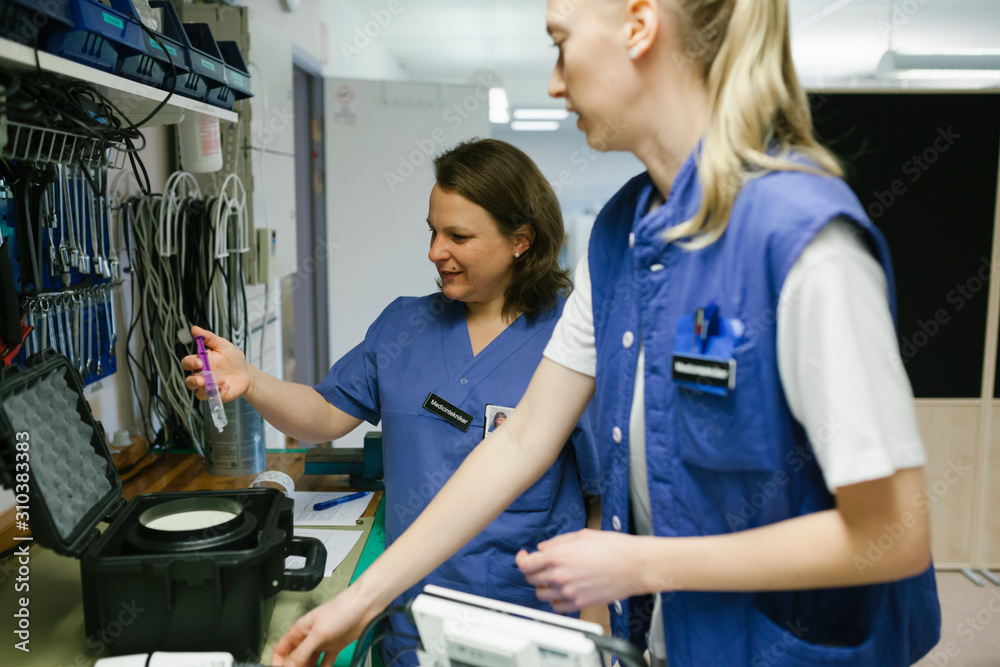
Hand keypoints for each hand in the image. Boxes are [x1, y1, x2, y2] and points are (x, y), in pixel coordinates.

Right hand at [181, 325, 251, 402]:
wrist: (246, 372)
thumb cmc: (232, 358)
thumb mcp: (223, 345)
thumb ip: (209, 338)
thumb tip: (194, 329)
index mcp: (200, 362)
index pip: (187, 363)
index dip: (190, 363)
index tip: (199, 361)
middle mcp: (201, 375)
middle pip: (188, 381)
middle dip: (194, 381)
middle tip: (202, 379)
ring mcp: (207, 387)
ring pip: (198, 392)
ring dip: (207, 387)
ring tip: (221, 380)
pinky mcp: (216, 395)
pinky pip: (212, 397)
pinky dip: (219, 392)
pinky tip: (227, 385)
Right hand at [271, 588, 379, 666]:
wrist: (365, 605)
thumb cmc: (342, 609)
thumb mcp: (318, 633)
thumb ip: (303, 651)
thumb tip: (289, 666)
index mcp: (300, 629)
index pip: (281, 649)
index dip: (278, 662)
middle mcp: (309, 637)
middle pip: (295, 658)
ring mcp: (322, 642)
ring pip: (309, 662)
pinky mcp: (334, 647)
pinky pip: (325, 662)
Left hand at [516, 529, 656, 611]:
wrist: (634, 565)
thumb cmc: (613, 547)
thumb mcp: (582, 535)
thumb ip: (558, 542)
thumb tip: (543, 547)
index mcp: (558, 556)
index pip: (526, 564)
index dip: (521, 559)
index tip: (524, 556)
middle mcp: (561, 575)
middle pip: (531, 579)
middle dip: (532, 571)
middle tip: (538, 566)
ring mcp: (570, 591)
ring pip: (541, 595)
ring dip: (542, 586)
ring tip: (549, 579)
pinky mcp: (580, 603)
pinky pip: (557, 607)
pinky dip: (555, 600)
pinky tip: (560, 592)